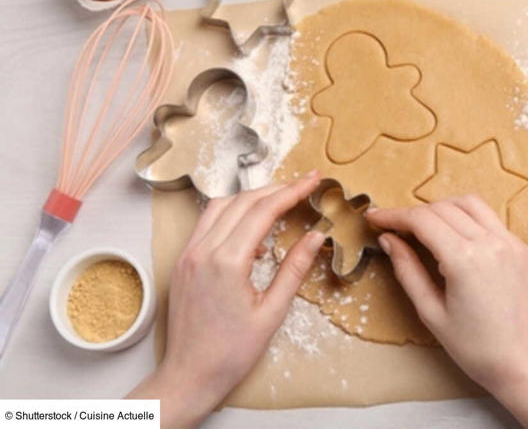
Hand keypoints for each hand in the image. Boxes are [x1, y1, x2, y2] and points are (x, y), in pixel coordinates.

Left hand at [129, 171, 324, 428]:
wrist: (189, 376)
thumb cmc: (231, 352)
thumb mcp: (272, 313)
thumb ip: (294, 269)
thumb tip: (315, 236)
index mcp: (227, 262)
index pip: (263, 211)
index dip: (291, 191)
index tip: (312, 180)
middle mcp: (202, 250)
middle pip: (242, 201)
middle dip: (275, 189)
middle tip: (303, 185)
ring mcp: (188, 254)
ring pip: (221, 206)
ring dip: (251, 198)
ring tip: (279, 201)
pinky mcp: (182, 261)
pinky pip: (207, 223)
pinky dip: (231, 215)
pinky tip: (251, 232)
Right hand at [366, 196, 527, 428]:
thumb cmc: (477, 349)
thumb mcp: (431, 313)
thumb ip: (407, 270)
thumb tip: (389, 239)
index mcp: (464, 259)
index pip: (421, 220)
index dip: (393, 215)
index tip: (374, 218)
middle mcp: (491, 243)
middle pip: (443, 208)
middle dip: (414, 213)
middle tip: (395, 227)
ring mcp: (513, 243)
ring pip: (471, 205)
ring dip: (444, 208)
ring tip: (427, 227)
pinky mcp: (527, 250)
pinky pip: (493, 222)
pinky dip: (470, 222)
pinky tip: (460, 241)